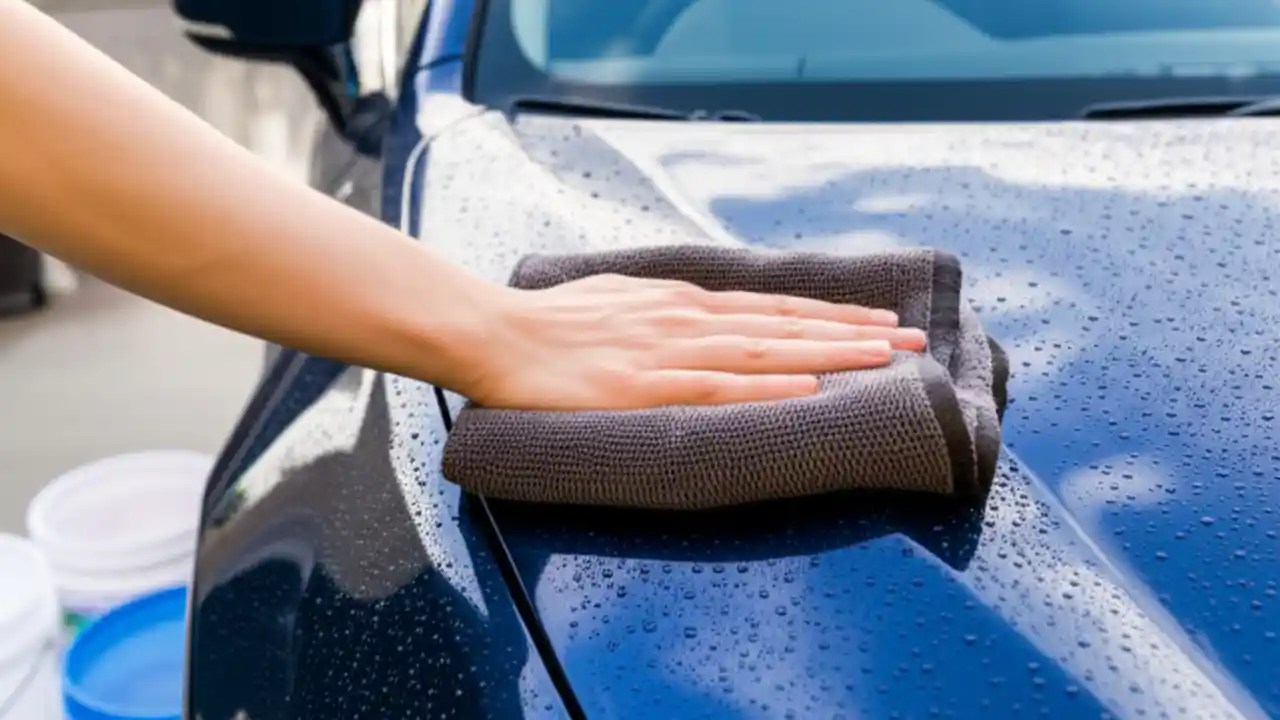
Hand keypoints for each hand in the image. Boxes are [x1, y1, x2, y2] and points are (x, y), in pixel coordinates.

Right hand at [460, 273, 927, 409]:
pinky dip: (765, 386)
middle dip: (853, 334)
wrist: (493, 333)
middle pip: (784, 326)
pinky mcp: (641, 386)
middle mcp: (685, 320)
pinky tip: (807, 386)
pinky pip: (714, 387)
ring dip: (829, 353)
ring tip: (883, 360)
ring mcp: (666, 352)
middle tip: (913, 342)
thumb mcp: (620, 299)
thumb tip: (702, 317)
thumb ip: (665, 310)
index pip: (772, 309)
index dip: (831, 316)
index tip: (880, 322)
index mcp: (680, 303)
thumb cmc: (551, 324)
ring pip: (764, 351)